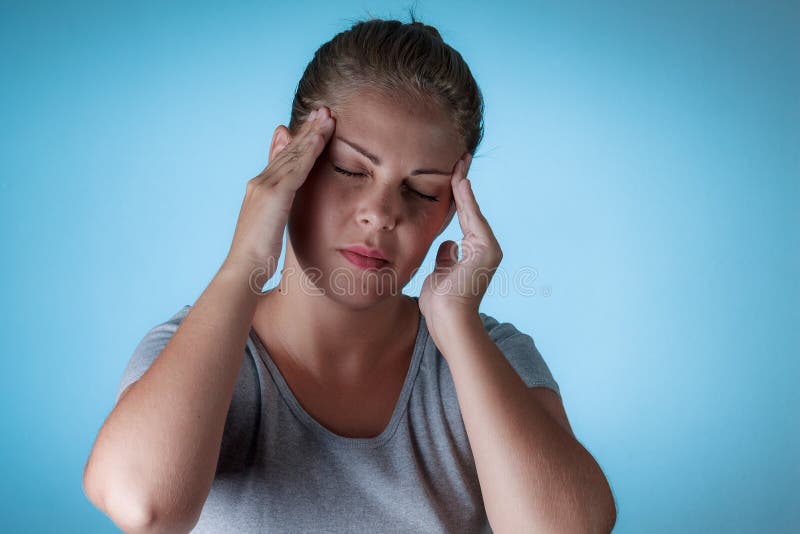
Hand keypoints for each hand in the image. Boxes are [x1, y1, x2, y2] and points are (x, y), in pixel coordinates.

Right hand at [224, 107, 334, 284]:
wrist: (244, 267)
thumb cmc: (257, 258)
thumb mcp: (270, 231)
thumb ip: (278, 217)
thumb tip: (282, 216)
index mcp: (259, 191)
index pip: (280, 160)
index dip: (295, 142)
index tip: (308, 128)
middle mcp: (260, 183)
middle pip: (287, 151)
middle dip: (306, 131)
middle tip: (322, 112)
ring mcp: (266, 186)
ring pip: (293, 154)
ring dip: (311, 134)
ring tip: (327, 116)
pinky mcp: (275, 194)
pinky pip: (297, 168)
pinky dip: (309, 151)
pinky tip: (321, 138)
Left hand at [419, 153, 502, 321]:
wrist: (449, 322)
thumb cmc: (441, 305)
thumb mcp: (439, 274)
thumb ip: (446, 257)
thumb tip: (447, 244)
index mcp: (473, 253)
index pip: (463, 217)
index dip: (458, 195)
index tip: (453, 174)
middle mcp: (484, 247)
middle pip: (469, 209)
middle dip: (462, 183)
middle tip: (460, 159)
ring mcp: (487, 248)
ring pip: (471, 210)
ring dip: (463, 185)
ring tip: (458, 162)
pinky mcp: (486, 249)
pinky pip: (472, 218)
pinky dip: (465, 199)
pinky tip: (458, 181)